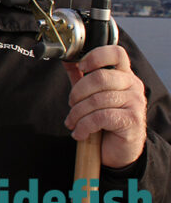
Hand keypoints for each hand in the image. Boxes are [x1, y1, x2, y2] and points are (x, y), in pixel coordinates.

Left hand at [63, 45, 146, 168]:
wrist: (120, 149)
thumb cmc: (106, 119)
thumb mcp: (91, 94)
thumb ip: (80, 76)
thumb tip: (66, 59)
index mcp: (124, 74)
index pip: (116, 53)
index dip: (96, 56)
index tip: (81, 67)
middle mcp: (133, 85)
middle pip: (100, 78)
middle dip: (77, 92)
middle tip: (71, 104)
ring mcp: (135, 102)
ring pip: (97, 100)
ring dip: (77, 113)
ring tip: (72, 122)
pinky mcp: (132, 120)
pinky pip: (100, 117)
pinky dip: (84, 126)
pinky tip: (80, 132)